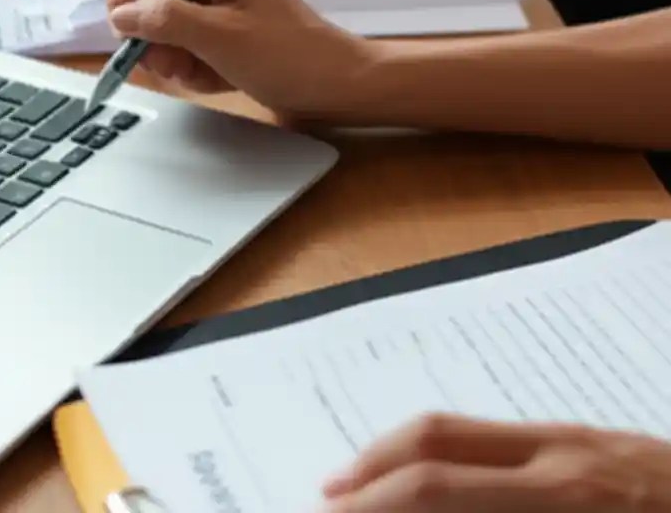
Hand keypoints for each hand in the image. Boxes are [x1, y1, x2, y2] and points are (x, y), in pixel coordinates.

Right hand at [107, 0, 375, 119]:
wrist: (335, 89)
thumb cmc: (290, 56)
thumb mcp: (221, 37)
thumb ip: (165, 20)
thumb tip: (118, 12)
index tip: (128, 30)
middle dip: (152, 33)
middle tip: (169, 61)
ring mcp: (214, 7)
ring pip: (159, 28)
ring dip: (169, 56)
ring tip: (196, 73)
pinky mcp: (217, 35)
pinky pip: (179, 49)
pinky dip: (188, 69)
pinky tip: (213, 79)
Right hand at [320, 413, 670, 511]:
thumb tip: (429, 511)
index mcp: (566, 497)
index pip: (436, 490)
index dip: (373, 504)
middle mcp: (566, 455)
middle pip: (434, 439)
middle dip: (368, 470)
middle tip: (328, 500)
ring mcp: (584, 438)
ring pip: (462, 424)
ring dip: (401, 454)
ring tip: (364, 487)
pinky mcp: (599, 435)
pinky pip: (499, 432)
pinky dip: (448, 453)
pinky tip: (436, 480)